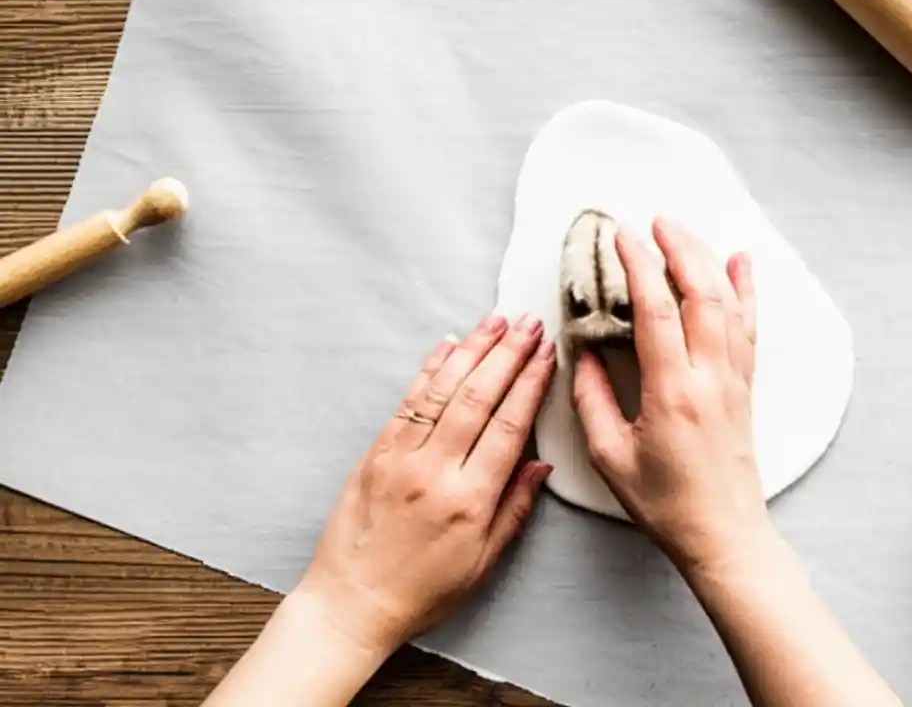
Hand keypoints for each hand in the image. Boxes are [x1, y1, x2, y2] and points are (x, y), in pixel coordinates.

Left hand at [292, 313, 556, 654]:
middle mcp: (433, 472)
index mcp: (469, 501)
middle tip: (528, 323)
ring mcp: (399, 458)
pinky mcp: (375, 453)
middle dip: (507, 354)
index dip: (530, 383)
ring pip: (441, 390)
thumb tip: (541, 464)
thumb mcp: (484, 562)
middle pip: (478, 397)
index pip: (508, 426)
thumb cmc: (420, 591)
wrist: (351, 603)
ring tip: (495, 321)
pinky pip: (407, 402)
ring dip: (472, 350)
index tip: (547, 354)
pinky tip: (449, 346)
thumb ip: (515, 508)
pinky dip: (429, 369)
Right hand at [572, 217, 775, 574]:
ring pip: (729, 303)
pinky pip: (749, 326)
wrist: (723, 534)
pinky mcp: (745, 387)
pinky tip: (741, 262)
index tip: (622, 234)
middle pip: (701, 293)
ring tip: (685, 230)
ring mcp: (734, 380)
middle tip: (654, 221)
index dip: (639, 265)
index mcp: (672, 392)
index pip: (656, 310)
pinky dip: (746, 289)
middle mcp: (710, 378)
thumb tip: (582, 351)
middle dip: (678, 248)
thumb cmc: (664, 503)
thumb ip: (591, 399)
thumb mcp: (610, 455)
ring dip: (708, 259)